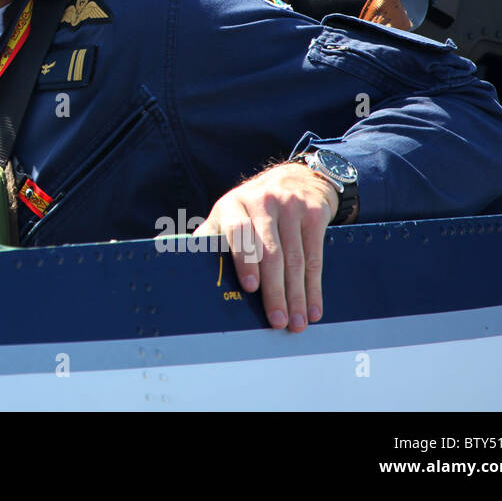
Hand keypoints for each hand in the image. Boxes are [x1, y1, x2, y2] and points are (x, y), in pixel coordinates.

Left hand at [193, 163, 338, 332]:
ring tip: (297, 322)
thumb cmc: (253, 208)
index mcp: (233, 205)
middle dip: (275, 291)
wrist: (295, 179)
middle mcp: (262, 201)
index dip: (244, 261)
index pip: (238, 232)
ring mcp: (290, 205)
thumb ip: (212, 238)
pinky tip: (312, 306)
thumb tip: (186, 270)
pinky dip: (314, 286)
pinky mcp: (314, 213)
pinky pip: (315, 256)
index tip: (249, 287)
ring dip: (297, 296)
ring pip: (295, 259)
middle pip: (270, 253)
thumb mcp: (228, 214)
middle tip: (278, 321)